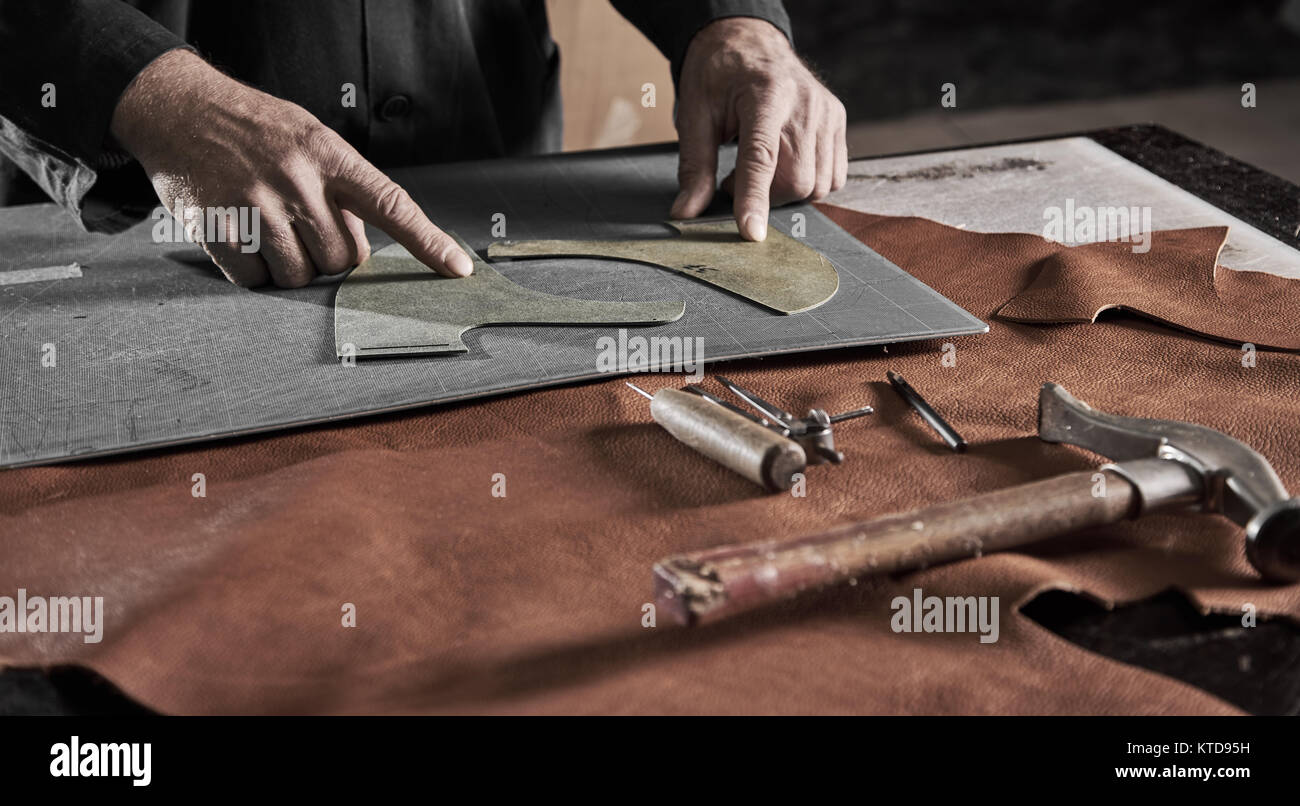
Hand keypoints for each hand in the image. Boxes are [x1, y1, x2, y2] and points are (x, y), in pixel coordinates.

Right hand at [110, 49, 471, 287]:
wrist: (178, 108)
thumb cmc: (255, 129)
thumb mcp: (310, 138)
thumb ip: (342, 188)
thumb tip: (362, 252)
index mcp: (328, 155)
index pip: (391, 204)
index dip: (428, 241)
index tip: (457, 269)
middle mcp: (297, 180)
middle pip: (342, 259)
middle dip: (329, 254)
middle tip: (304, 226)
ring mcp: (256, 205)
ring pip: (300, 277)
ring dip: (291, 267)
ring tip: (272, 228)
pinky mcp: (218, 229)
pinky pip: (256, 281)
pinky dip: (254, 272)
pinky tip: (244, 237)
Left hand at [671, 17, 846, 240]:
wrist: (748, 40)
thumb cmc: (719, 74)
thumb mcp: (695, 114)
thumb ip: (693, 166)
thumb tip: (686, 211)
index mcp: (766, 95)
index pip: (762, 158)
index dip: (755, 200)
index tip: (751, 232)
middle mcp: (805, 104)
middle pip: (797, 179)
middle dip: (766, 197)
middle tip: (734, 179)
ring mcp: (827, 112)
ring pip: (818, 184)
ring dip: (786, 192)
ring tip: (760, 168)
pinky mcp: (838, 121)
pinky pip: (832, 175)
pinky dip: (807, 183)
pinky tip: (783, 165)